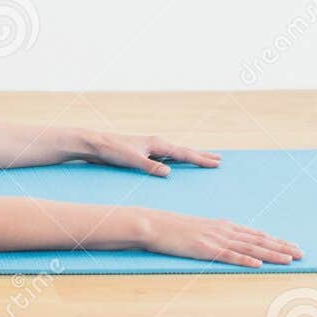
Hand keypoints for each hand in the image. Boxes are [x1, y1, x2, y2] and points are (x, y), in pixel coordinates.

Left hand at [79, 130, 220, 175]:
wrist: (97, 144)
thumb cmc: (114, 151)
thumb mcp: (132, 160)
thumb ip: (150, 166)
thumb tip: (169, 173)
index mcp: (157, 144)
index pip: (183, 153)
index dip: (200, 159)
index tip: (216, 162)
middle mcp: (157, 143)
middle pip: (184, 151)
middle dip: (201, 155)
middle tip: (219, 160)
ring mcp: (152, 147)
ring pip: (177, 153)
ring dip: (191, 156)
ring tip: (205, 158)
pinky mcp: (146, 152)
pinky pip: (168, 156)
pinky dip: (179, 159)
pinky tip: (178, 163)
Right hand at [138, 207, 301, 266]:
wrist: (154, 223)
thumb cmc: (174, 228)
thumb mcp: (199, 229)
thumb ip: (216, 235)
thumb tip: (231, 241)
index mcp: (223, 226)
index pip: (255, 234)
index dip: (276, 241)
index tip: (293, 247)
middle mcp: (223, 230)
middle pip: (258, 240)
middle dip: (281, 246)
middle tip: (302, 253)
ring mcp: (215, 239)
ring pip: (249, 248)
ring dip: (271, 253)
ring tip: (289, 258)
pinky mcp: (205, 249)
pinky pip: (228, 255)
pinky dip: (245, 259)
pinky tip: (258, 264)